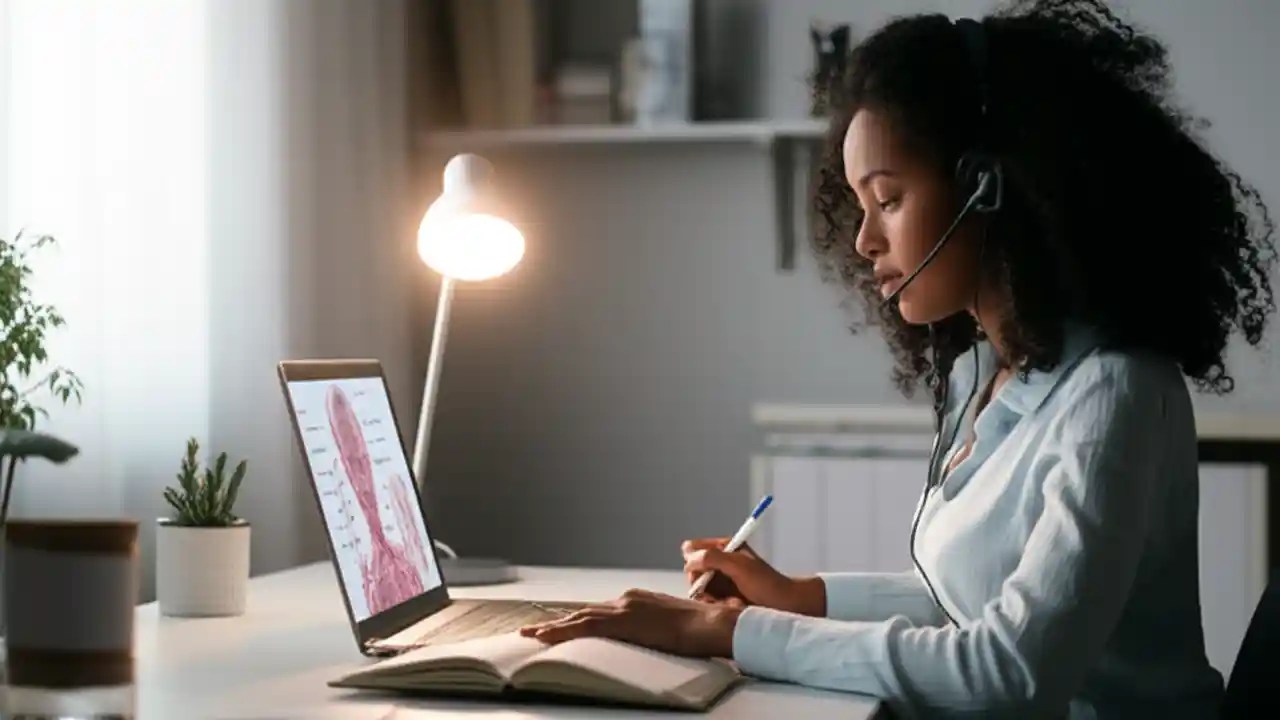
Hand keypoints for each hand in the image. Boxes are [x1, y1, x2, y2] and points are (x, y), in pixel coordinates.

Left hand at [518, 588, 741, 657]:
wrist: (709, 625)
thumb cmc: (699, 629)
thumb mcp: (671, 626)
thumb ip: (654, 629)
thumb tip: (648, 641)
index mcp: (638, 600)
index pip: (601, 611)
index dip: (580, 620)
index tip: (564, 626)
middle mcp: (627, 599)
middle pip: (586, 613)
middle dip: (561, 621)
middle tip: (536, 630)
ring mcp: (623, 608)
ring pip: (580, 619)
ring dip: (554, 627)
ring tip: (531, 634)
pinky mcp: (622, 622)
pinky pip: (584, 628)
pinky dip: (562, 631)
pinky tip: (545, 636)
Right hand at [682, 537, 825, 616]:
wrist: (786, 606)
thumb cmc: (767, 583)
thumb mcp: (739, 566)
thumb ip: (712, 558)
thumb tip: (688, 561)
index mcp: (724, 547)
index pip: (691, 548)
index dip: (693, 562)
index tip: (703, 574)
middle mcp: (720, 563)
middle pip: (692, 572)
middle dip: (702, 585)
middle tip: (715, 594)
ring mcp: (722, 581)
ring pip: (699, 590)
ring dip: (712, 598)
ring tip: (733, 602)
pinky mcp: (724, 598)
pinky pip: (709, 603)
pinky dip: (719, 606)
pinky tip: (735, 607)